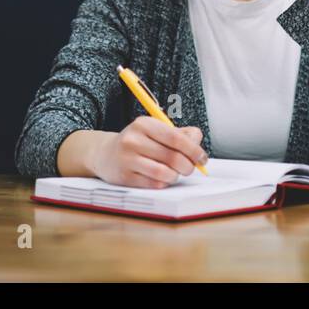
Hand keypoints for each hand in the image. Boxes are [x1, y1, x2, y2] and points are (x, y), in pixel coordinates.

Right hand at [91, 117, 206, 187]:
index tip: (202, 158)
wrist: (106, 154)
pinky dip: (163, 183)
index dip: (194, 150)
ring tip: (174, 173)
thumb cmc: (139, 142)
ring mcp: (127, 159)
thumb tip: (199, 150)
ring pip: (164, 173)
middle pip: (172, 157)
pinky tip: (161, 178)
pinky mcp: (124, 177)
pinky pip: (154, 184)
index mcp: (144, 124)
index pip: (176, 138)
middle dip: (188, 166)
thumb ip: (182, 135)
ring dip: (175, 176)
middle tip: (190, 168)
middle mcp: (133, 139)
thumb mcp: (157, 131)